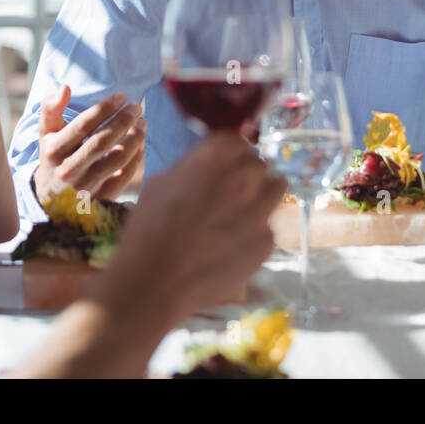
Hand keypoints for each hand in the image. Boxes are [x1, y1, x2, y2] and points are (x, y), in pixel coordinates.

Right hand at [33, 86, 145, 203]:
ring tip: (143, 123)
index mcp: (53, 151)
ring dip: (135, 139)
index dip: (104, 109)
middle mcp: (68, 171)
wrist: (50, 197)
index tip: (121, 96)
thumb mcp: (46, 133)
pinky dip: (136, 158)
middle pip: (101, 142)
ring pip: (117, 160)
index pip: (83, 126)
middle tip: (136, 107)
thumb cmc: (53, 155)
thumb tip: (65, 88)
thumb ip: (51, 108)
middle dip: (123, 121)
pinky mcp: (100, 198)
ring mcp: (85, 187)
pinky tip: (140, 143)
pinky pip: (124, 176)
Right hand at [97, 130, 285, 327]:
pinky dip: (256, 231)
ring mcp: (258, 210)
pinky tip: (236, 244)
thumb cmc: (148, 231)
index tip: (226, 164)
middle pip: (259, 163)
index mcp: (213, 157)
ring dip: (263, 194)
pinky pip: (269, 226)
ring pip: (276, 187)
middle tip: (232, 191)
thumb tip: (207, 165)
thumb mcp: (160, 183)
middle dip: (247, 173)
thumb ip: (191, 167)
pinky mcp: (265, 241)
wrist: (153, 283)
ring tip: (244, 211)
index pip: (238, 140)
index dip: (231, 153)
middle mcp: (243, 178)